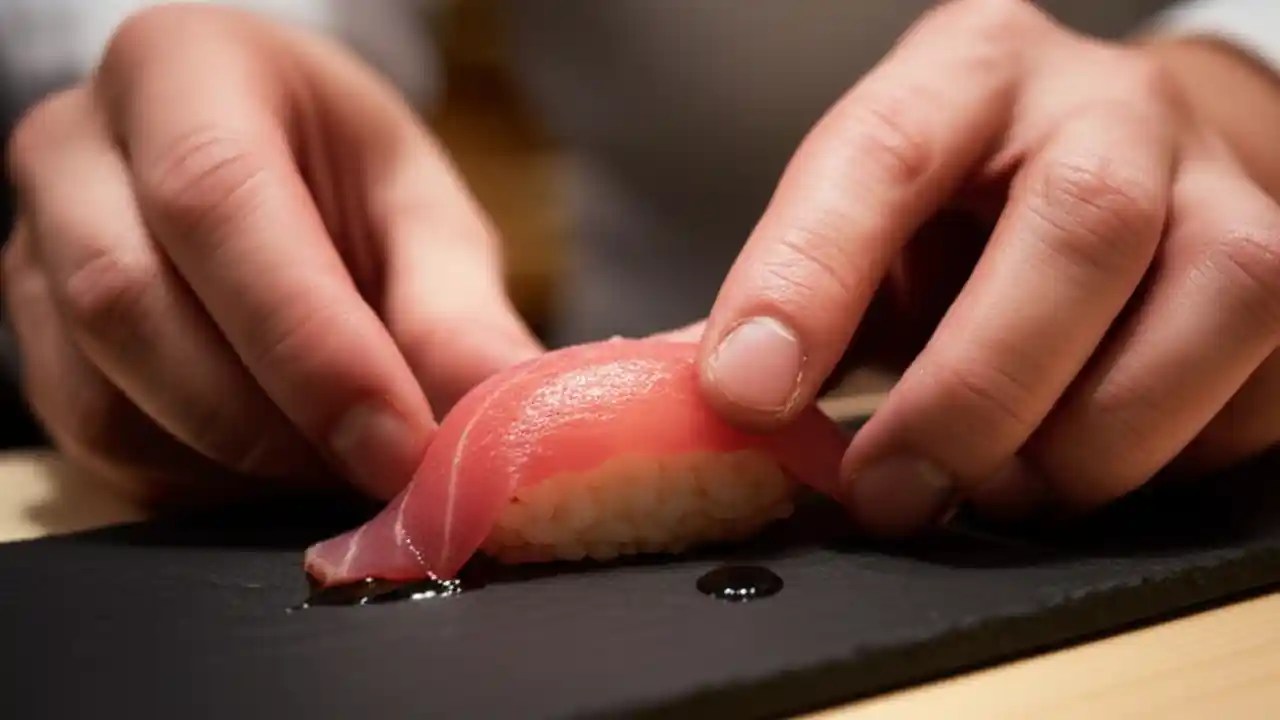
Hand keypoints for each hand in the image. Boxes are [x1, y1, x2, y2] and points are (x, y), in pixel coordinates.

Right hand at [3, 6, 539, 502]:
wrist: (269, 175)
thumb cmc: (347, 178)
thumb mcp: (422, 214)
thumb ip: (457, 311)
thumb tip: (504, 419)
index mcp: (183, 69)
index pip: (216, 200)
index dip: (310, 344)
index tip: (400, 443)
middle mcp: (76, 148)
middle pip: (132, 304)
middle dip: (274, 419)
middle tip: (384, 470)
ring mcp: (33, 252)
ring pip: (102, 398)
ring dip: (238, 463)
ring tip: (340, 459)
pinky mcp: (35, 346)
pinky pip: (97, 450)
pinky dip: (201, 484)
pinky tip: (277, 464)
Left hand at [698, 0, 1279, 534]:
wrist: (1124, 159)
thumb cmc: (970, 203)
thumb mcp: (870, 217)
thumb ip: (802, 294)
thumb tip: (723, 406)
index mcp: (969, 72)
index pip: (885, 151)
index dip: (809, 278)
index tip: (748, 394)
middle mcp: (1108, 107)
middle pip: (1081, 227)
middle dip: (974, 392)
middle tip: (892, 490)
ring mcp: (1222, 181)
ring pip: (1212, 302)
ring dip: (1092, 439)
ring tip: (1002, 488)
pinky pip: (1260, 390)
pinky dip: (1170, 457)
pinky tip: (1090, 460)